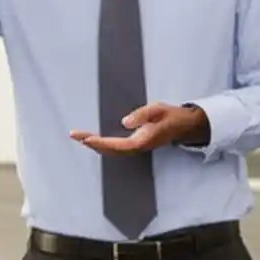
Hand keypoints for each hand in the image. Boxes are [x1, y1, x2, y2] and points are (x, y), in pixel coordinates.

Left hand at [71, 103, 209, 153]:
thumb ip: (142, 114)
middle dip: (93, 144)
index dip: (102, 143)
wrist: (185, 125)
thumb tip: (125, 121)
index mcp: (143, 140)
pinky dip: (103, 144)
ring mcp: (137, 146)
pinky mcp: (136, 143)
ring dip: (95, 144)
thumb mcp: (159, 109)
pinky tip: (93, 139)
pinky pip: (116, 147)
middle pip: (112, 150)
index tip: (87, 138)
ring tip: (79, 136)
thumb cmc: (171, 116)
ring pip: (113, 150)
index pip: (118, 145)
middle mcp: (138, 146)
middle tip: (75, 135)